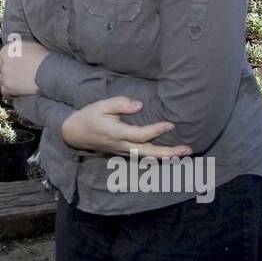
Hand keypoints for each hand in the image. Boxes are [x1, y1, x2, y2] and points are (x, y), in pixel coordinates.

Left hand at [0, 38, 48, 95]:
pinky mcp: (7, 86)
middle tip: (18, 74)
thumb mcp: (31, 46)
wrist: (48, 71)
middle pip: (1, 67)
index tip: (13, 65)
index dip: (9, 61)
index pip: (2, 56)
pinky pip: (4, 91)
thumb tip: (21, 52)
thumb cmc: (44, 58)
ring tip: (20, 83)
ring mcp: (5, 74)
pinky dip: (10, 93)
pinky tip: (16, 92)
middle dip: (8, 71)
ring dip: (9, 81)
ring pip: (2, 79)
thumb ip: (21, 49)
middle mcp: (4, 61)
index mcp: (8, 49)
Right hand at [60, 97, 186, 156]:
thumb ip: (120, 104)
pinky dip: (156, 157)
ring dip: (166, 157)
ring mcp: (122, 151)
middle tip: (187, 150)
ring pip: (147, 157)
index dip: (157, 130)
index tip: (171, 124)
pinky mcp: (123, 152)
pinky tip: (168, 154)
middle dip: (169, 152)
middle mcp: (122, 145)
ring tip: (183, 154)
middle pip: (149, 152)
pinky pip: (142, 156)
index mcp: (117, 133)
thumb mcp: (101, 105)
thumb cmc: (88, 116)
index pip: (141, 135)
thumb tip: (140, 105)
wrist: (74, 133)